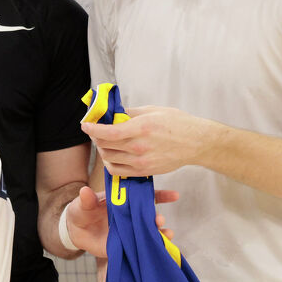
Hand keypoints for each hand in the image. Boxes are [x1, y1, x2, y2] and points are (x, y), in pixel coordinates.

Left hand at [60, 183, 179, 258]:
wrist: (77, 231)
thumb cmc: (82, 212)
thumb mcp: (82, 204)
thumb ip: (86, 200)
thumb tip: (84, 191)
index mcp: (124, 201)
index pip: (144, 196)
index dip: (159, 195)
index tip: (174, 196)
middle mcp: (131, 215)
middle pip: (149, 215)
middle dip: (156, 217)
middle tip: (159, 220)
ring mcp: (130, 230)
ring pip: (148, 231)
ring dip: (159, 232)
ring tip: (166, 234)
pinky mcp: (126, 245)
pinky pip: (142, 246)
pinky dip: (153, 246)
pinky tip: (162, 246)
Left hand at [81, 105, 216, 177]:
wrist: (196, 143)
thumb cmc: (177, 123)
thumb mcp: (153, 110)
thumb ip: (130, 112)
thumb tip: (113, 113)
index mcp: (141, 128)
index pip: (107, 131)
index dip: (92, 128)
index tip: (85, 125)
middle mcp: (139, 146)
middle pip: (105, 145)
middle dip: (96, 138)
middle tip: (96, 131)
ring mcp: (141, 162)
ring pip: (109, 159)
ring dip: (103, 150)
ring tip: (106, 143)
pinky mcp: (144, 171)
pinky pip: (118, 170)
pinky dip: (111, 163)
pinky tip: (114, 155)